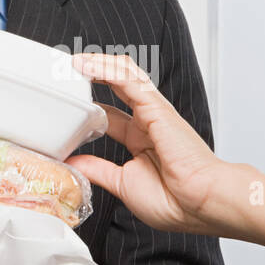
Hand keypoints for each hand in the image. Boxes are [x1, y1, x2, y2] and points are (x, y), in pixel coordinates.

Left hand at [65, 52, 229, 234]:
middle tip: (64, 72)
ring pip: (124, 75)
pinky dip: (107, 70)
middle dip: (92, 76)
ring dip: (98, 65)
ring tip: (72, 61)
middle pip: (117, 86)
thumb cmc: (174, 201)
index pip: (110, 113)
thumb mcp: (121, 183)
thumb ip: (96, 169)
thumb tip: (72, 163)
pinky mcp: (157, 108)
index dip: (88, 105)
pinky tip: (87, 65)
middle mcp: (147, 122)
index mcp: (140, 140)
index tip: (64, 101)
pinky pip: (130, 81)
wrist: (201, 203)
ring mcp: (153, 112)